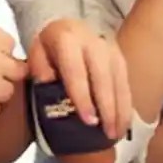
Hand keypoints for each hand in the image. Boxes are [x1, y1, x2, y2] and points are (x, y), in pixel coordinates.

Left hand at [29, 19, 133, 140]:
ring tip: (118, 133)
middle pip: (103, 77)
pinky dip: (126, 104)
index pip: (76, 72)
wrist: (65, 28)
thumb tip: (50, 86)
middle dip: (108, 107)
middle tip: (108, 133)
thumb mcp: (36, 57)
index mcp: (67, 39)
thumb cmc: (47, 50)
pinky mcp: (120, 56)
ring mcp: (110, 47)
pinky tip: (124, 123)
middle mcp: (93, 41)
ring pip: (119, 80)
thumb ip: (40, 72)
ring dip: (120, 109)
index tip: (89, 122)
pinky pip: (126, 81)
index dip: (83, 98)